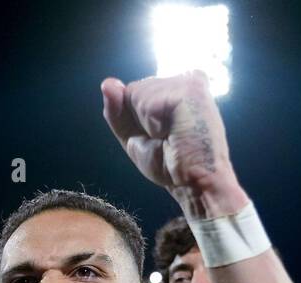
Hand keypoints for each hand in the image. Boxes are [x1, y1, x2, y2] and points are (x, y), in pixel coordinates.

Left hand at [101, 72, 246, 218]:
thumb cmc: (169, 166)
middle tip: (165, 141)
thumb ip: (118, 111)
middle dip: (140, 120)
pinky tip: (172, 131)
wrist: (193, 184)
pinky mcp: (188, 87)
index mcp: (179, 88)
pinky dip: (150, 121)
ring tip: (171, 137)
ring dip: (146, 122)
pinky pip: (143, 97)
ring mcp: (187, 81)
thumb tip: (107, 83)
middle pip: (135, 90)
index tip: (160, 140)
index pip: (136, 94)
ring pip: (136, 92)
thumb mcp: (134, 137)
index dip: (138, 122)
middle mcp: (186, 79)